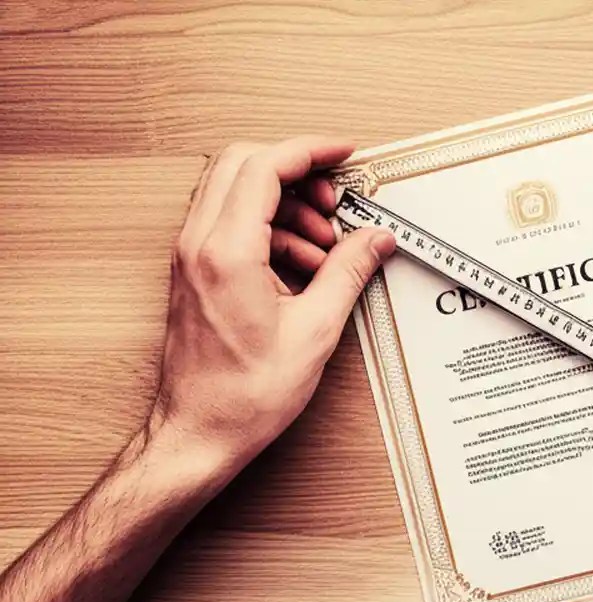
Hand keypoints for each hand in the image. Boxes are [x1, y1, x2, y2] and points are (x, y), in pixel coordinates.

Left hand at [151, 136, 394, 478]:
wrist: (200, 433)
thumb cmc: (245, 395)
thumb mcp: (315, 331)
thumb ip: (348, 273)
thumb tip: (375, 239)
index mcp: (227, 252)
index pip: (265, 166)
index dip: (310, 151)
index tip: (343, 155)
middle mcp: (198, 245)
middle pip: (243, 165)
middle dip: (297, 172)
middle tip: (336, 202)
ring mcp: (190, 257)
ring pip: (235, 191)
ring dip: (286, 205)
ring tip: (326, 248)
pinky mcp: (194, 272)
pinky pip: (230, 223)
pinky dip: (270, 229)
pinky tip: (303, 268)